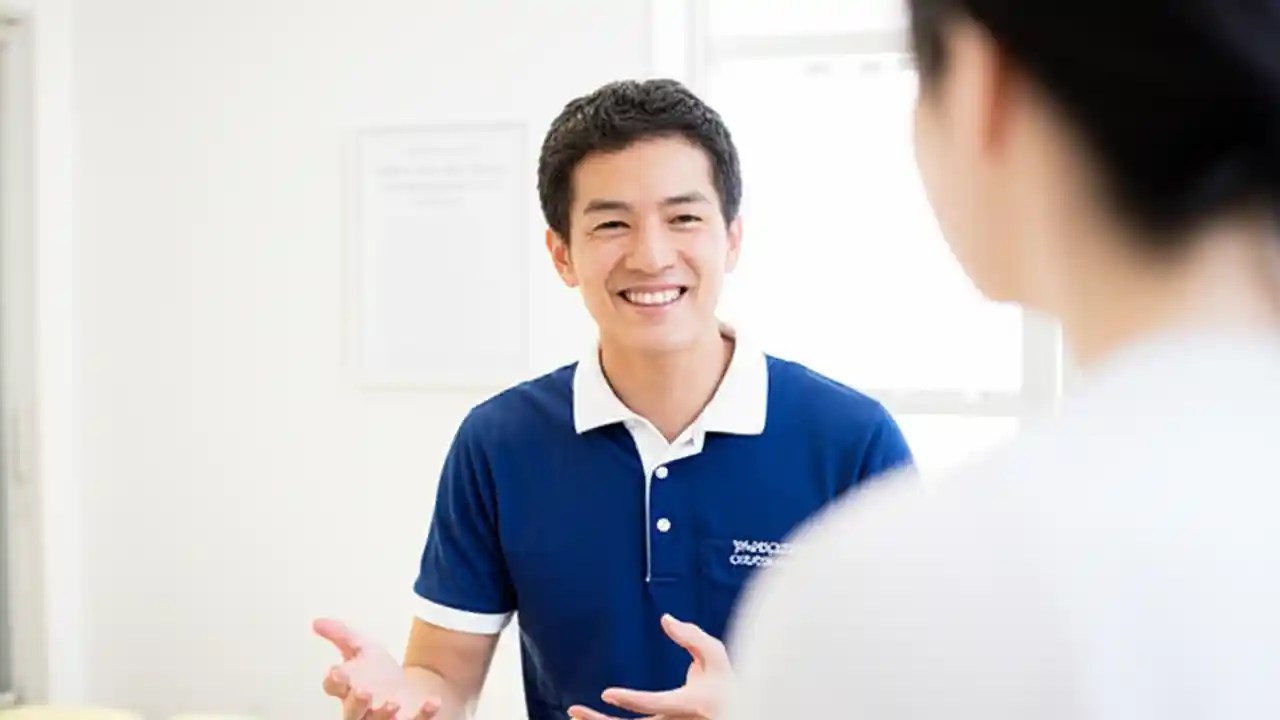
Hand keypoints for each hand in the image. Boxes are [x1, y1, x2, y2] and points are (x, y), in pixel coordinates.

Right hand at [314, 617, 442, 719]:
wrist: (412, 689)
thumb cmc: (380, 674)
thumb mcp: (362, 648)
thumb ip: (341, 635)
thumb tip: (316, 622)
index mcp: (348, 691)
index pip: (334, 688)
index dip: (334, 682)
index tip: (337, 672)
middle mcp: (363, 710)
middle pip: (352, 714)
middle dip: (356, 704)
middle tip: (363, 691)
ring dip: (384, 715)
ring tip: (393, 702)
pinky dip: (423, 715)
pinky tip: (432, 702)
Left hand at [568, 614, 732, 719]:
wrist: (735, 711)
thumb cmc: (723, 683)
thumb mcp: (717, 657)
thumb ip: (693, 637)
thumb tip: (665, 620)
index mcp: (688, 703)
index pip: (656, 703)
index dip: (631, 700)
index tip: (607, 693)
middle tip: (574, 710)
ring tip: (576, 714)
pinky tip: (595, 717)